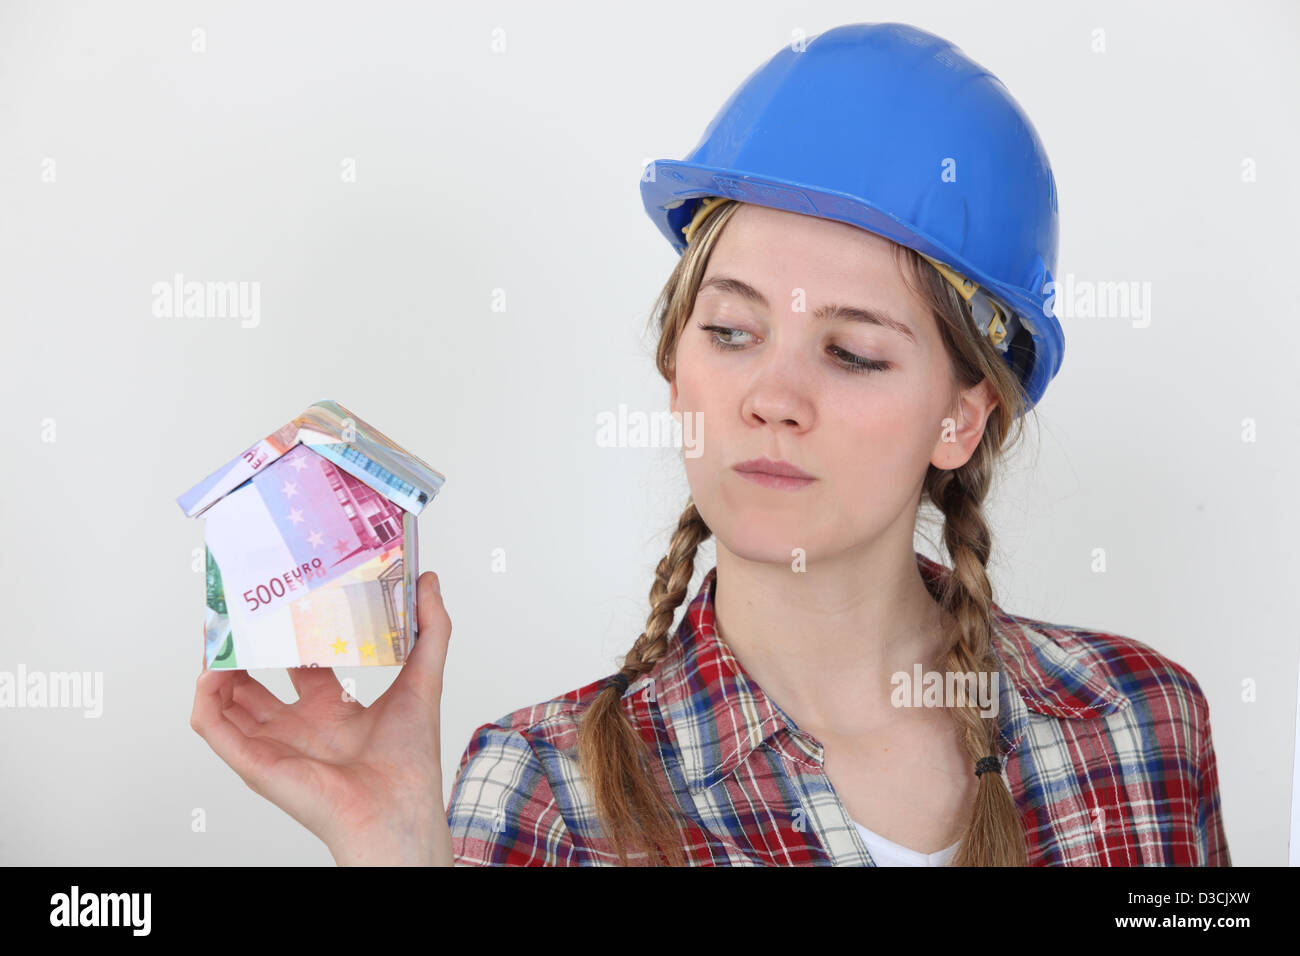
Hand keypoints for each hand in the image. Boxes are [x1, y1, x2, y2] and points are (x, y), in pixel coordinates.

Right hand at [190, 571, 454, 865]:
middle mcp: (300, 727)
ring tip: (216, 629)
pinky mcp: (254, 762)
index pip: (302, 666)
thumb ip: (431, 629)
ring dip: (216, 666)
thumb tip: (428, 580)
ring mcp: (273, 744)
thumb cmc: (409, 759)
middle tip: (238, 610)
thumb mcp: (423, 679)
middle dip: (244, 647)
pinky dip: (204, 696)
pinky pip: (213, 726)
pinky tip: (212, 668)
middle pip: (257, 683)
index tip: (284, 601)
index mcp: (334, 712)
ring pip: (227, 701)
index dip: (290, 635)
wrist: (396, 808)